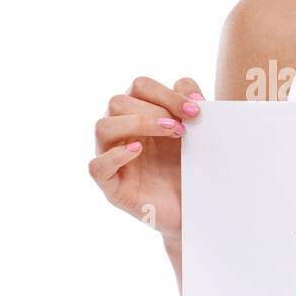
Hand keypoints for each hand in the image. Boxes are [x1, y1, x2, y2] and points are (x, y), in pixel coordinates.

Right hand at [89, 75, 205, 241]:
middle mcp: (122, 133)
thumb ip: (190, 104)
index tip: (196, 110)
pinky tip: (138, 151)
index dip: (167, 93)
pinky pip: (97, 167)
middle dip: (155, 110)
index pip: (140, 86)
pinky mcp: (112, 187)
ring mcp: (113, 159)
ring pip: (102, 127)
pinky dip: (115, 156)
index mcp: (140, 114)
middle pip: (118, 101)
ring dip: (138, 124)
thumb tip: (189, 92)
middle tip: (183, 129)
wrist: (197, 209)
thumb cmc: (192, 168)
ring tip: (171, 134)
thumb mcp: (198, 132)